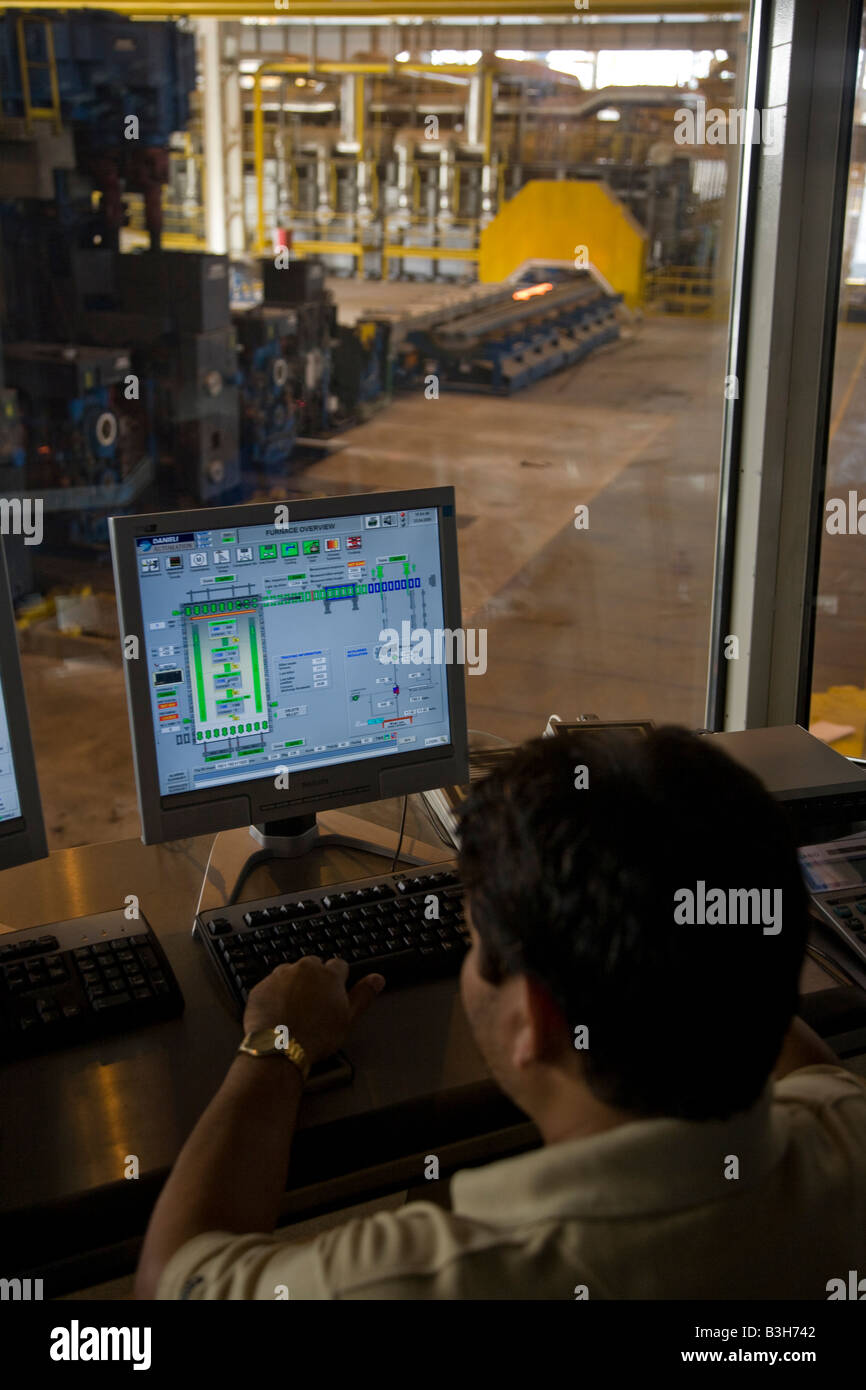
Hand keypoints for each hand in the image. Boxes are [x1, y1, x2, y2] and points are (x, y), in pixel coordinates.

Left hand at [242, 956, 384, 1064]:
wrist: (279, 1048)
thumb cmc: (315, 1036)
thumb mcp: (348, 1018)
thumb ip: (363, 994)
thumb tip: (377, 979)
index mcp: (329, 975)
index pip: (339, 965)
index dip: (338, 979)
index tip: (335, 992)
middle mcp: (304, 969)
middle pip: (313, 966)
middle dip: (315, 980)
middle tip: (315, 1004)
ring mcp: (280, 976)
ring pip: (290, 974)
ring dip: (293, 985)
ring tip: (295, 1010)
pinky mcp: (261, 986)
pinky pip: (270, 985)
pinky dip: (274, 995)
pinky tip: (278, 1013)